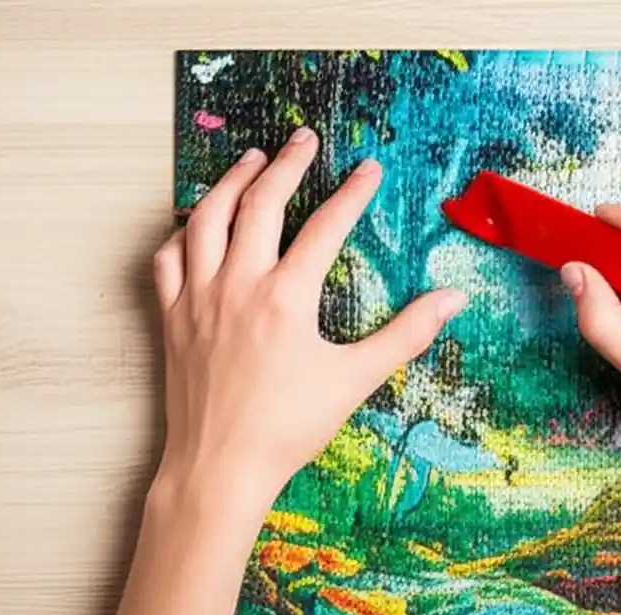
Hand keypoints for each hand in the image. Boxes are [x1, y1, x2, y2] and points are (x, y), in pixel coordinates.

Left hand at [150, 128, 465, 521]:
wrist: (219, 468)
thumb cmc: (289, 428)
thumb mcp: (355, 381)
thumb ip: (407, 335)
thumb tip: (453, 301)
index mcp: (286, 297)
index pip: (326, 227)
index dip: (352, 193)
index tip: (370, 169)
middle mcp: (237, 284)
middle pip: (261, 202)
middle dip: (287, 164)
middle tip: (305, 140)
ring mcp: (198, 298)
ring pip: (207, 218)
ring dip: (230, 182)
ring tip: (251, 159)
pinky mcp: (172, 317)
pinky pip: (168, 258)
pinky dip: (183, 232)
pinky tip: (198, 224)